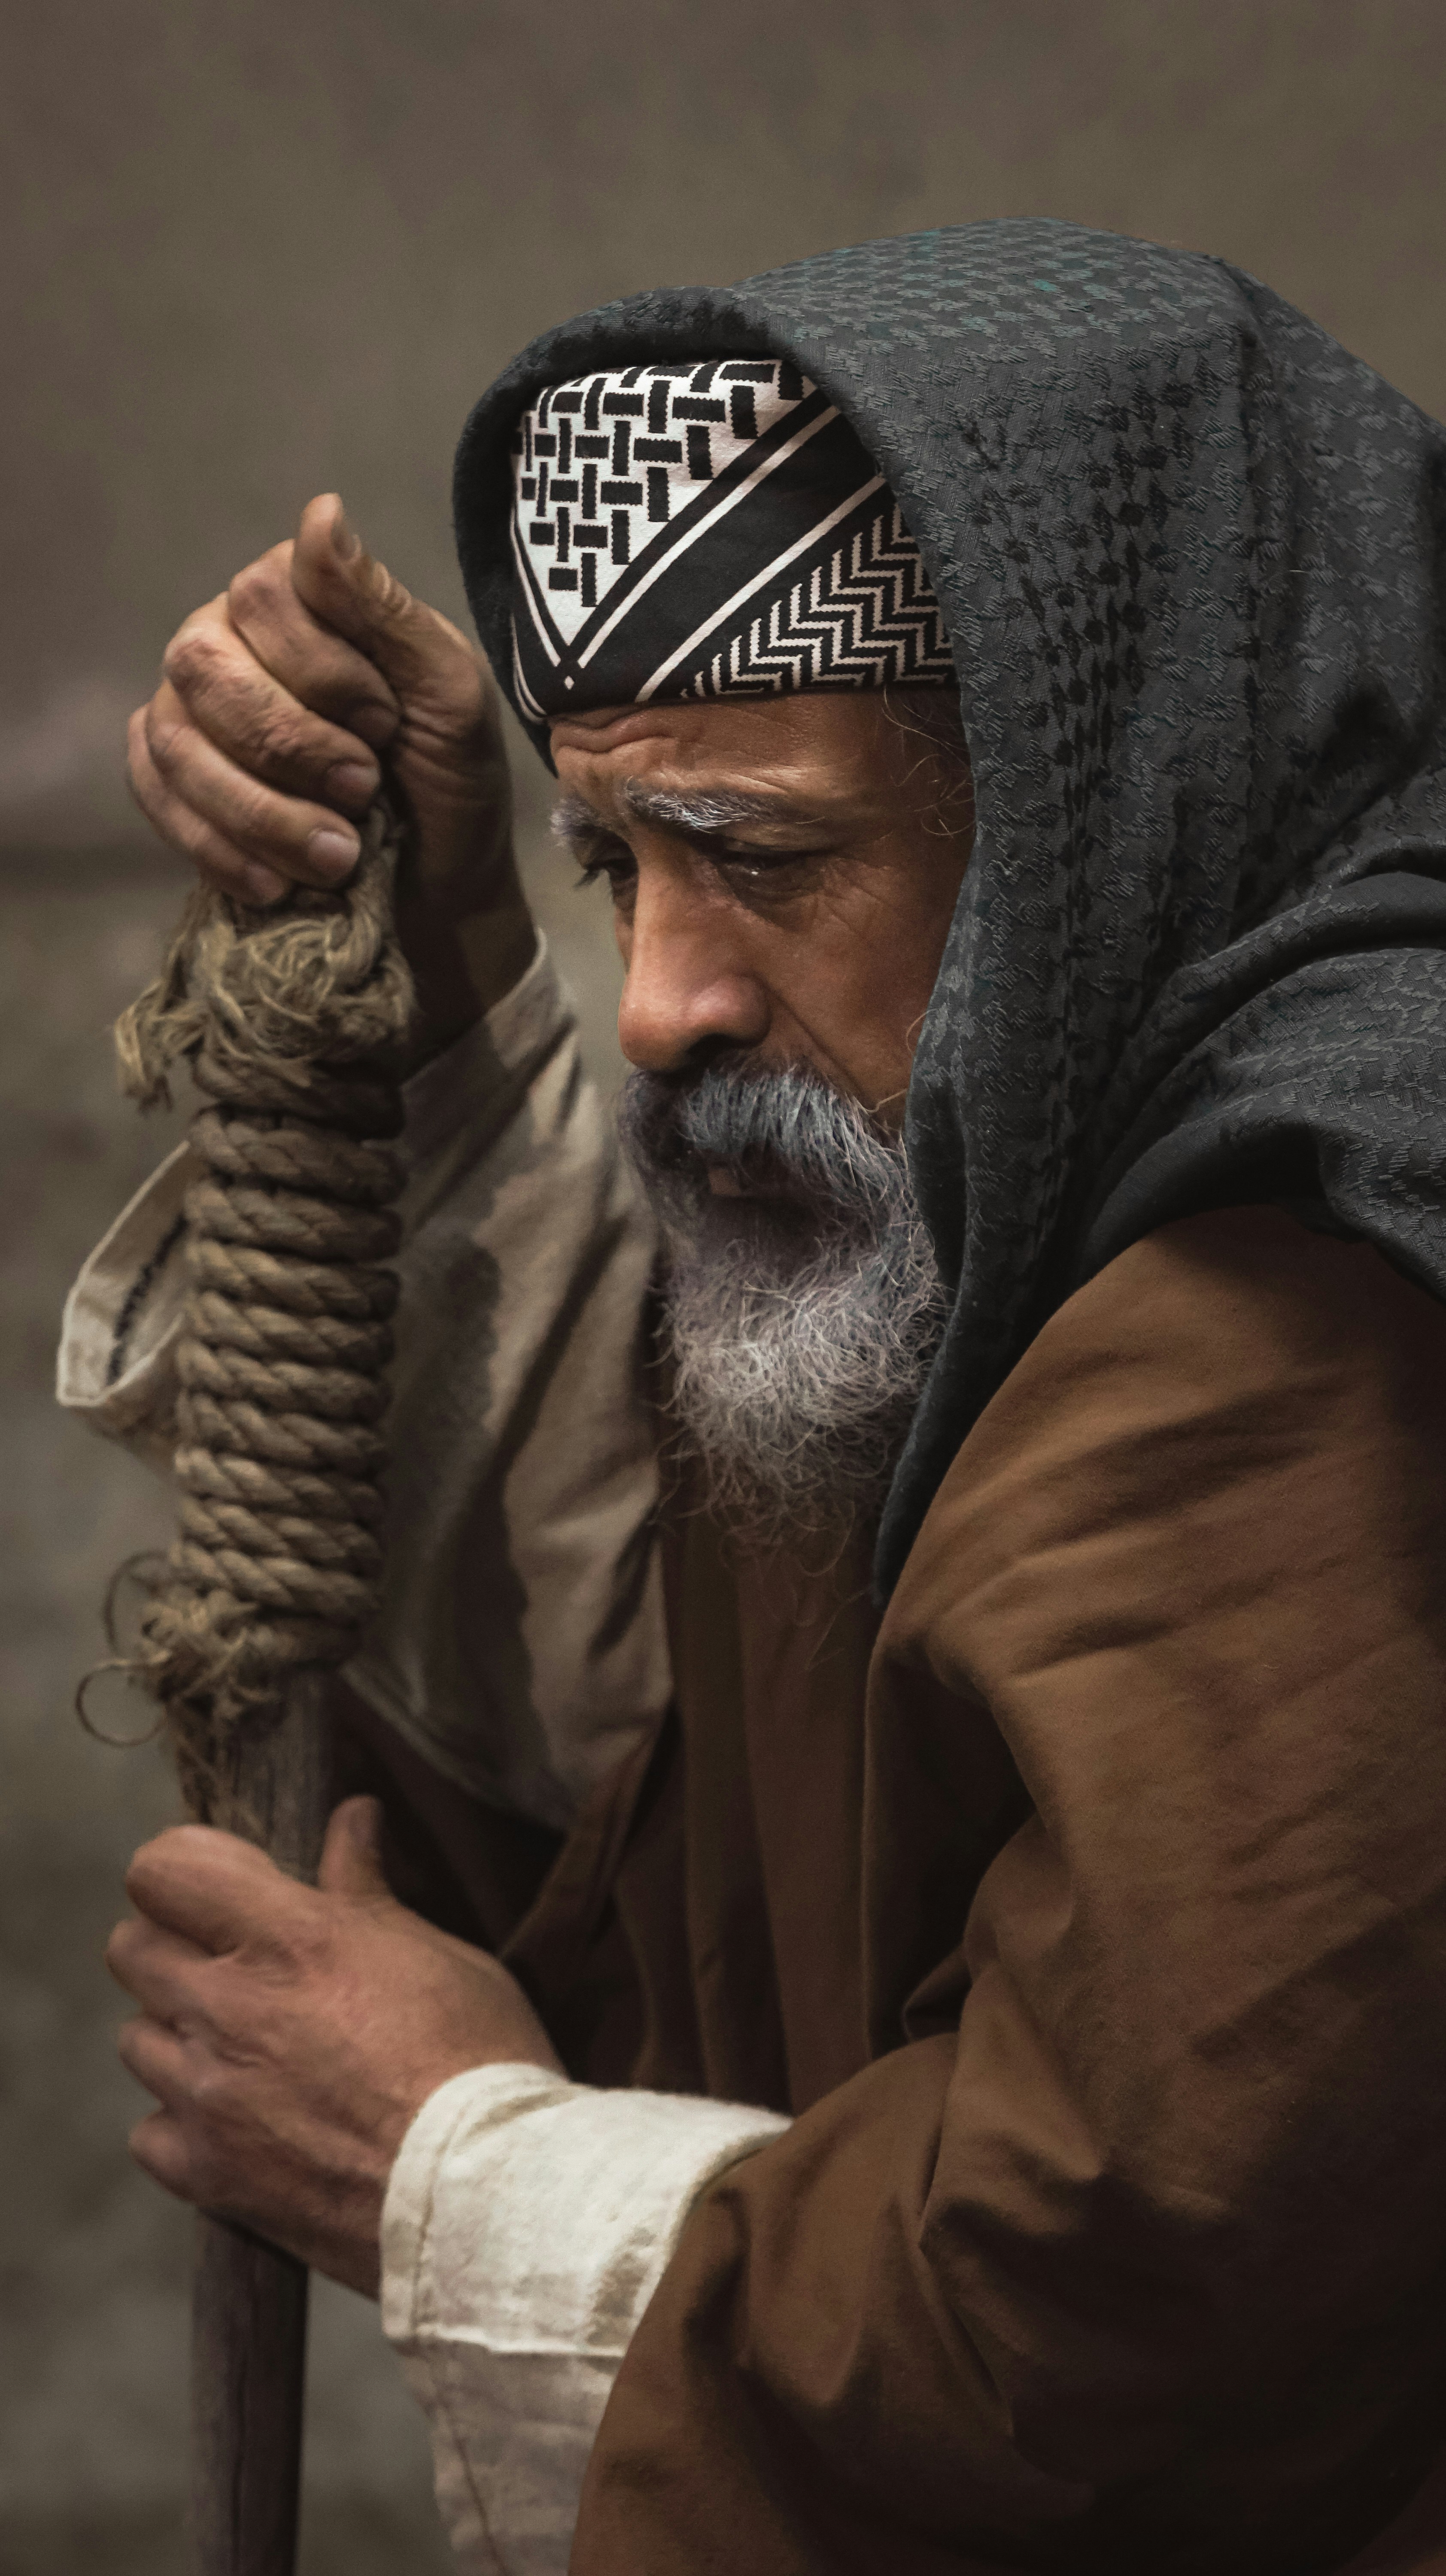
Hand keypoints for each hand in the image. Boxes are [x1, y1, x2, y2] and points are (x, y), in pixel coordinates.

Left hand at [106, 1796, 561, 2296]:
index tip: (227, 1882)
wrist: (484, 2196)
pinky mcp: (207, 2174)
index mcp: (288, 1939)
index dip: (187, 1865)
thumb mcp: (437, 1952)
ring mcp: (208, 2096)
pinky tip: (240, 2120)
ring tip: (247, 2046)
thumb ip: (368, 1887)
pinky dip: (183, 2123)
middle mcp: (228, 2009)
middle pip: (131, 1948)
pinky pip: (150, 2132)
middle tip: (235, 1961)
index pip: (164, 1869)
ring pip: (135, 2039)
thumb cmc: (479, 2061)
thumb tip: (351, 1817)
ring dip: (179, 2033)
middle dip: (173, 1943)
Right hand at [127, 493, 535, 1061]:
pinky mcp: (167, 781)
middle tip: (363, 792)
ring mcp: (187, 711)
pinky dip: (222, 849)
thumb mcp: (447, 691)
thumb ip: (381, 606)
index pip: (262, 595)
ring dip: (265, 813)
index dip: (328, 673)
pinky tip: (279, 883)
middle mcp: (226, 639)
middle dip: (293, 746)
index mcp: (296, 600)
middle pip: (204, 665)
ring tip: (338, 856)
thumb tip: (319, 511)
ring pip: (178, 741)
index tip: (388, 727)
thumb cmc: (448, 780)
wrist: (436, 889)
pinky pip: (156, 798)